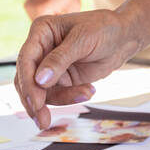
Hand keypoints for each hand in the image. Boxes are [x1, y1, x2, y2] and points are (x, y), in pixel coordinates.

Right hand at [16, 9, 141, 129]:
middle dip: (35, 101)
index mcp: (42, 31)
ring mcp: (49, 66)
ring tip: (86, 94)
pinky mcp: (60, 79)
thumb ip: (60, 59)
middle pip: (26, 79)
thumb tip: (40, 80)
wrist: (123, 37)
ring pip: (40, 92)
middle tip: (43, 120)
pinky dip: (70, 98)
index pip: (26, 60)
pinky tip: (88, 91)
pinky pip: (57, 96)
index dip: (29, 83)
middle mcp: (41, 49)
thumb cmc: (103, 28)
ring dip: (60, 100)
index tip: (36, 102)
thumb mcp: (83, 40)